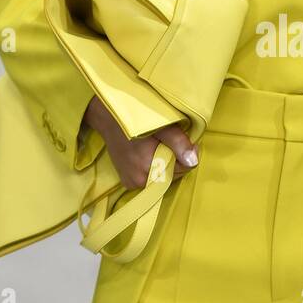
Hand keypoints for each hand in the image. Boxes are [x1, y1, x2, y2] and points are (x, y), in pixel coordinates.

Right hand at [83, 95, 198, 191]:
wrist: (109, 119)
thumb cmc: (137, 120)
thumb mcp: (162, 127)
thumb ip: (179, 143)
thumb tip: (193, 161)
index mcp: (149, 168)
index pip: (184, 169)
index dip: (188, 153)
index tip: (185, 140)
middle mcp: (139, 182)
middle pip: (174, 175)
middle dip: (177, 159)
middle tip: (170, 141)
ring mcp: (132, 184)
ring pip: (163, 177)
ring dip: (166, 164)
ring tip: (159, 146)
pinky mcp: (128, 182)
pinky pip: (151, 179)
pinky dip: (155, 168)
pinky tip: (150, 155)